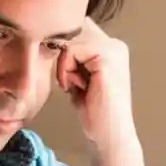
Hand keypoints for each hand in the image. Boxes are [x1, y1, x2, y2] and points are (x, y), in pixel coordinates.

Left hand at [56, 18, 137, 151]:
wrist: (110, 135)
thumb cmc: (95, 112)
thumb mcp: (80, 77)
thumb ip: (73, 57)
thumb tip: (50, 41)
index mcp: (111, 47)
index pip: (78, 30)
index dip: (64, 49)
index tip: (66, 75)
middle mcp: (115, 44)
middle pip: (72, 31)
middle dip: (64, 57)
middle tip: (73, 82)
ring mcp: (114, 49)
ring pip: (70, 40)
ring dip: (64, 65)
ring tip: (76, 85)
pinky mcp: (107, 57)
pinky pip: (71, 50)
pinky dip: (65, 69)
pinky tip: (75, 86)